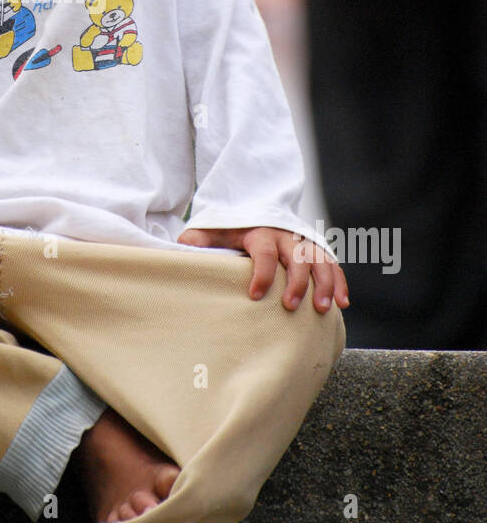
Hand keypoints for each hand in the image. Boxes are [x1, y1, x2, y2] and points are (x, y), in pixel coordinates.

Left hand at [177, 226, 348, 314]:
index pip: (264, 253)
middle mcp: (285, 236)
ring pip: (319, 261)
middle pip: (297, 257)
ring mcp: (303, 243)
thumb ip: (196, 242)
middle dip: (297, 282)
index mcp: (259, 232)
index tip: (255, 295)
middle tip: (291, 306)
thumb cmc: (228, 230)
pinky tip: (342, 303)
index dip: (261, 274)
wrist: (252, 213)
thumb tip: (181, 251)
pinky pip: (332, 264)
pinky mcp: (314, 250)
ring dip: (324, 283)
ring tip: (323, 308)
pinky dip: (339, 282)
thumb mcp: (209, 232)